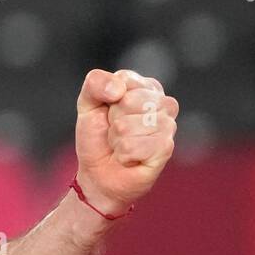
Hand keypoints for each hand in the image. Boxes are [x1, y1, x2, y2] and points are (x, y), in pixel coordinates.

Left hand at [75, 68, 178, 213]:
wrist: (98, 174)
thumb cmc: (97, 137)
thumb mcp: (88, 104)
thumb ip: (96, 83)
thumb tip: (118, 89)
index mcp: (145, 86)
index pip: (124, 80)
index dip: (107, 99)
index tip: (109, 110)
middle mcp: (162, 103)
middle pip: (129, 102)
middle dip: (113, 120)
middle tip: (115, 131)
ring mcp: (167, 126)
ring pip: (129, 126)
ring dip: (117, 139)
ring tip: (121, 144)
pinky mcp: (166, 148)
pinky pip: (134, 146)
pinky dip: (123, 154)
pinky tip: (129, 158)